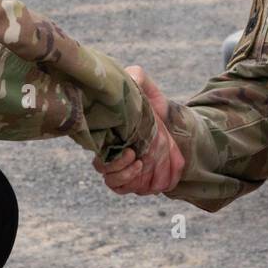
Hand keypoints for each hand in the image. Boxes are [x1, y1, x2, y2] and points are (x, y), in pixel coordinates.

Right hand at [93, 65, 183, 194]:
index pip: (96, 149)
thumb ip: (136, 77)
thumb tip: (131, 78)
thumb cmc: (148, 101)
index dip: (106, 154)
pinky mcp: (137, 177)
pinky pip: (129, 189)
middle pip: (103, 169)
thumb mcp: (142, 84)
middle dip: (117, 168)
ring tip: (141, 164)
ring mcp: (124, 167)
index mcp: (107, 134)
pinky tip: (148, 175)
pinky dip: (137, 186)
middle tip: (134, 156)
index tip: (125, 148)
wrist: (170, 120)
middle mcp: (112, 153)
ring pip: (114, 183)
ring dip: (126, 178)